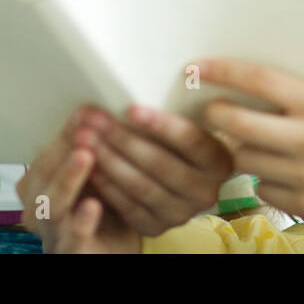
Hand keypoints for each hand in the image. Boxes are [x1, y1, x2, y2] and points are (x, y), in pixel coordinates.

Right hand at [16, 111, 140, 252]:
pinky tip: (93, 205)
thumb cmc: (102, 213)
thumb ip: (91, 150)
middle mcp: (38, 210)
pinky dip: (80, 222)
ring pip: (51, 206)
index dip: (65, 133)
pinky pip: (72, 239)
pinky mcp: (71, 254)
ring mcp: (52, 234)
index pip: (47, 154)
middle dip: (63, 150)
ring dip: (67, 179)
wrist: (111, 253)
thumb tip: (99, 110)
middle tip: (83, 128)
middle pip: (42, 176)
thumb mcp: (94, 177)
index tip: (84, 111)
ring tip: (85, 156)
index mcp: (40, 186)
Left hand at [72, 104, 234, 235]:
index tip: (130, 108)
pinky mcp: (157, 227)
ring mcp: (181, 213)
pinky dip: (106, 185)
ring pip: (141, 187)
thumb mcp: (187, 122)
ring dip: (108, 160)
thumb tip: (141, 77)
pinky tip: (88, 165)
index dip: (161, 125)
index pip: (192, 141)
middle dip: (122, 140)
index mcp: (220, 161)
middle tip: (93, 119)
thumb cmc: (178, 139)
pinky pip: (128, 207)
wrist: (183, 180)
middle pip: (161, 164)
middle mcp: (205, 192)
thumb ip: (176, 107)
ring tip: (83, 137)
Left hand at [194, 59, 303, 229]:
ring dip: (241, 149)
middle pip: (239, 123)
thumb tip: (248, 68)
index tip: (196, 68)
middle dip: (216, 115)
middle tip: (211, 110)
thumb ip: (302, 82)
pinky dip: (262, 179)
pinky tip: (277, 170)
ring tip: (253, 142)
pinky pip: (261, 188)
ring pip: (244, 159)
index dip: (222, 73)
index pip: (260, 81)